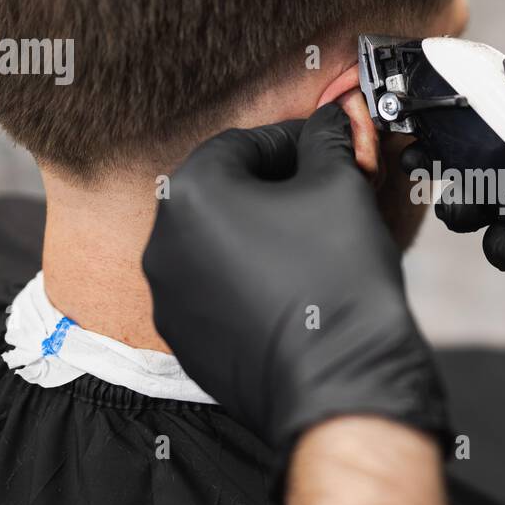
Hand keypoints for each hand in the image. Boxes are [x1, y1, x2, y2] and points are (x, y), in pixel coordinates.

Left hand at [143, 104, 446, 478]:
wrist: (340, 382)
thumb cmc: (338, 285)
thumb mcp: (342, 187)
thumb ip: (328, 140)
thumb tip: (331, 122)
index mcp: (191, 194)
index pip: (244, 143)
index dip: (293, 141)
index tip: (326, 149)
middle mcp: (162, 242)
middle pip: (223, 191)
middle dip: (273, 186)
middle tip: (323, 195)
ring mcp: (168, 296)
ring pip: (215, 241)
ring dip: (258, 231)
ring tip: (311, 244)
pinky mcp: (185, 338)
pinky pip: (213, 288)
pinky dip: (246, 277)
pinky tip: (293, 287)